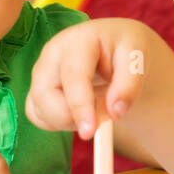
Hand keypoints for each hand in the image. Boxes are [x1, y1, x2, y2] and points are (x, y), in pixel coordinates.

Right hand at [26, 18, 158, 139]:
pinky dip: (56, 123)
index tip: (89, 132)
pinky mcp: (38, 87)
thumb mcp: (137, 59)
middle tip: (98, 122)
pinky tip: (79, 113)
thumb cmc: (126, 49)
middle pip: (44, 94)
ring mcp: (41, 71)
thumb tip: (115, 111)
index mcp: (78, 40)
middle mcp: (52, 53)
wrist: (115, 46)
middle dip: (68, 118)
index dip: (80, 107)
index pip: (73, 77)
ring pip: (37, 108)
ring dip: (65, 121)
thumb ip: (129, 85)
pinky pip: (36, 115)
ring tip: (94, 110)